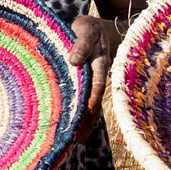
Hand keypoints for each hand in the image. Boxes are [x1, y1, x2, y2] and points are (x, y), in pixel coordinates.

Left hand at [69, 15, 121, 142]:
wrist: (94, 29)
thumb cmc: (89, 28)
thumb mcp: (86, 29)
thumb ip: (81, 44)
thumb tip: (73, 60)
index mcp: (99, 65)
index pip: (97, 86)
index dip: (92, 101)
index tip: (86, 114)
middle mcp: (97, 78)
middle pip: (94, 102)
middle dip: (87, 121)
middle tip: (77, 138)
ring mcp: (91, 83)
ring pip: (89, 106)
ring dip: (83, 123)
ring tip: (74, 141)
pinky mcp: (84, 86)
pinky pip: (83, 103)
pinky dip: (79, 116)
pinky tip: (71, 129)